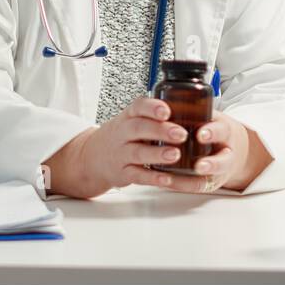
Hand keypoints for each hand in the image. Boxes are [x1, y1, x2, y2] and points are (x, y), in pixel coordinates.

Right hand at [43, 96, 190, 197]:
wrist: (92, 157)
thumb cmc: (122, 136)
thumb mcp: (132, 120)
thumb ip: (154, 115)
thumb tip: (193, 109)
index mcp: (129, 116)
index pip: (138, 106)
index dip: (152, 108)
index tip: (166, 111)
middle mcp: (123, 133)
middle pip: (139, 129)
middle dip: (160, 131)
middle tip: (181, 134)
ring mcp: (121, 154)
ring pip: (137, 153)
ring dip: (157, 154)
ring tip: (175, 154)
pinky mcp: (122, 173)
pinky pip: (137, 176)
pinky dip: (152, 178)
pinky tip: (166, 178)